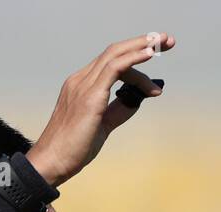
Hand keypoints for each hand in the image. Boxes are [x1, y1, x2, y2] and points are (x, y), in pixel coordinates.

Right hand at [25, 32, 174, 186]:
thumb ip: (118, 110)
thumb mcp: (102, 125)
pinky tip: (149, 54)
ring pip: (115, 56)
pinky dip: (133, 58)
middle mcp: (80, 80)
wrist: (53, 161)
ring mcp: (83, 86)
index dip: (136, 57)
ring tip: (164, 42)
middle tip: (167, 40)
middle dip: (142, 42)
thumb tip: (137, 98)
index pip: (111, 62)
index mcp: (81, 85)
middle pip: (114, 52)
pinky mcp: (90, 97)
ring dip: (142, 46)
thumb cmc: (74, 148)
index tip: (157, 60)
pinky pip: (114, 69)